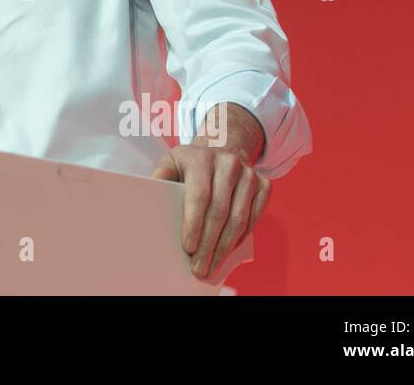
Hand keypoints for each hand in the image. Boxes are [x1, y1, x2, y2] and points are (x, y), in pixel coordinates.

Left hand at [151, 141, 270, 280]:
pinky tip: (227, 251)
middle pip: (219, 211)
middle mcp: (229, 163)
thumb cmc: (192, 162)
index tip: (188, 248)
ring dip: (225, 247)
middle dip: (209, 244)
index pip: (199, 194)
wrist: (224, 146)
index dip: (194, 223)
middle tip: (199, 267)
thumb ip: (161, 177)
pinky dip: (240, 238)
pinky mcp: (264, 185)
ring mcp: (249, 174)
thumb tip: (148, 199)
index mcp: (202, 157)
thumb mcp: (172, 161)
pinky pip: (253, 219)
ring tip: (212, 266)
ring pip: (239, 219)